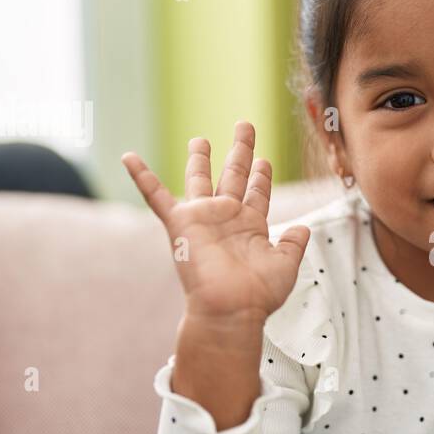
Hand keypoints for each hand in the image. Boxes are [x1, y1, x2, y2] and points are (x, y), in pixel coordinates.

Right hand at [121, 121, 310, 324]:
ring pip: (200, 179)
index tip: (264, 160)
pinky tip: (128, 156)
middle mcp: (226, 218)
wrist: (232, 309)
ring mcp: (203, 218)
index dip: (261, 176)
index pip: (257, 192)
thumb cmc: (258, 294)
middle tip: (245, 124)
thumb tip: (304, 227)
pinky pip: (155, 196)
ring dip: (200, 158)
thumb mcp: (286, 265)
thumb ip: (295, 244)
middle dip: (240, 150)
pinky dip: (141, 176)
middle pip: (233, 174)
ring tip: (200, 138)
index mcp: (251, 226)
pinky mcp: (180, 224)